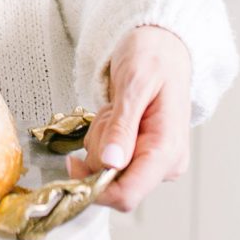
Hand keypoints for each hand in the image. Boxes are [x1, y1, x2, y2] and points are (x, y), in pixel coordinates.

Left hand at [65, 23, 191, 212]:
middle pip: (112, 182)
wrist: (163, 45)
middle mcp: (166, 164)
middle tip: (109, 113)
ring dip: (100, 138)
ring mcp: (155, 162)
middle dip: (98, 149)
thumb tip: (111, 163)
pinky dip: (103, 136)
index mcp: (168, 150)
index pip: (128, 195)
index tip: (71, 162)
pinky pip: (108, 158)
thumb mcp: (134, 84)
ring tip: (116, 108)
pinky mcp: (143, 156)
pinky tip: (116, 114)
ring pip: (106, 169)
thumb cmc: (153, 57)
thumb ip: (123, 126)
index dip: (95, 188)